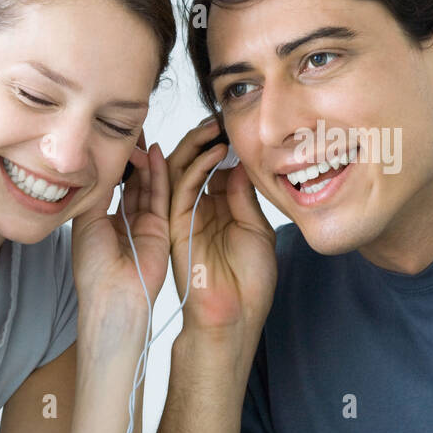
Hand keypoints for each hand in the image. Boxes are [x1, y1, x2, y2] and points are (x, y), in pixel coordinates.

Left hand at [70, 133, 170, 325]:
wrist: (113, 294)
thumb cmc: (93, 267)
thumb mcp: (86, 221)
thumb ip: (96, 192)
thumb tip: (98, 164)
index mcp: (102, 222)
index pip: (110, 186)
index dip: (112, 164)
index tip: (110, 141)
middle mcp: (124, 221)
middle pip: (131, 183)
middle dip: (130, 159)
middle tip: (131, 133)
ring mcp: (144, 223)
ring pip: (147, 185)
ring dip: (144, 162)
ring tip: (141, 138)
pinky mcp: (162, 226)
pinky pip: (161, 194)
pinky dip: (159, 173)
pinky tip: (154, 153)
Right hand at [165, 117, 276, 337]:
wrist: (233, 315)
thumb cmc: (249, 282)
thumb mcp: (256, 230)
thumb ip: (246, 196)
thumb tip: (243, 162)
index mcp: (220, 210)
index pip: (217, 169)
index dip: (225, 145)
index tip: (236, 124)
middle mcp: (199, 210)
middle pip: (194, 164)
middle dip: (205, 139)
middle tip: (219, 117)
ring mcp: (185, 217)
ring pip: (182, 171)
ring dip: (197, 146)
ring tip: (214, 126)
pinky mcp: (176, 225)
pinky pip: (181, 189)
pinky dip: (196, 168)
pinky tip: (215, 153)